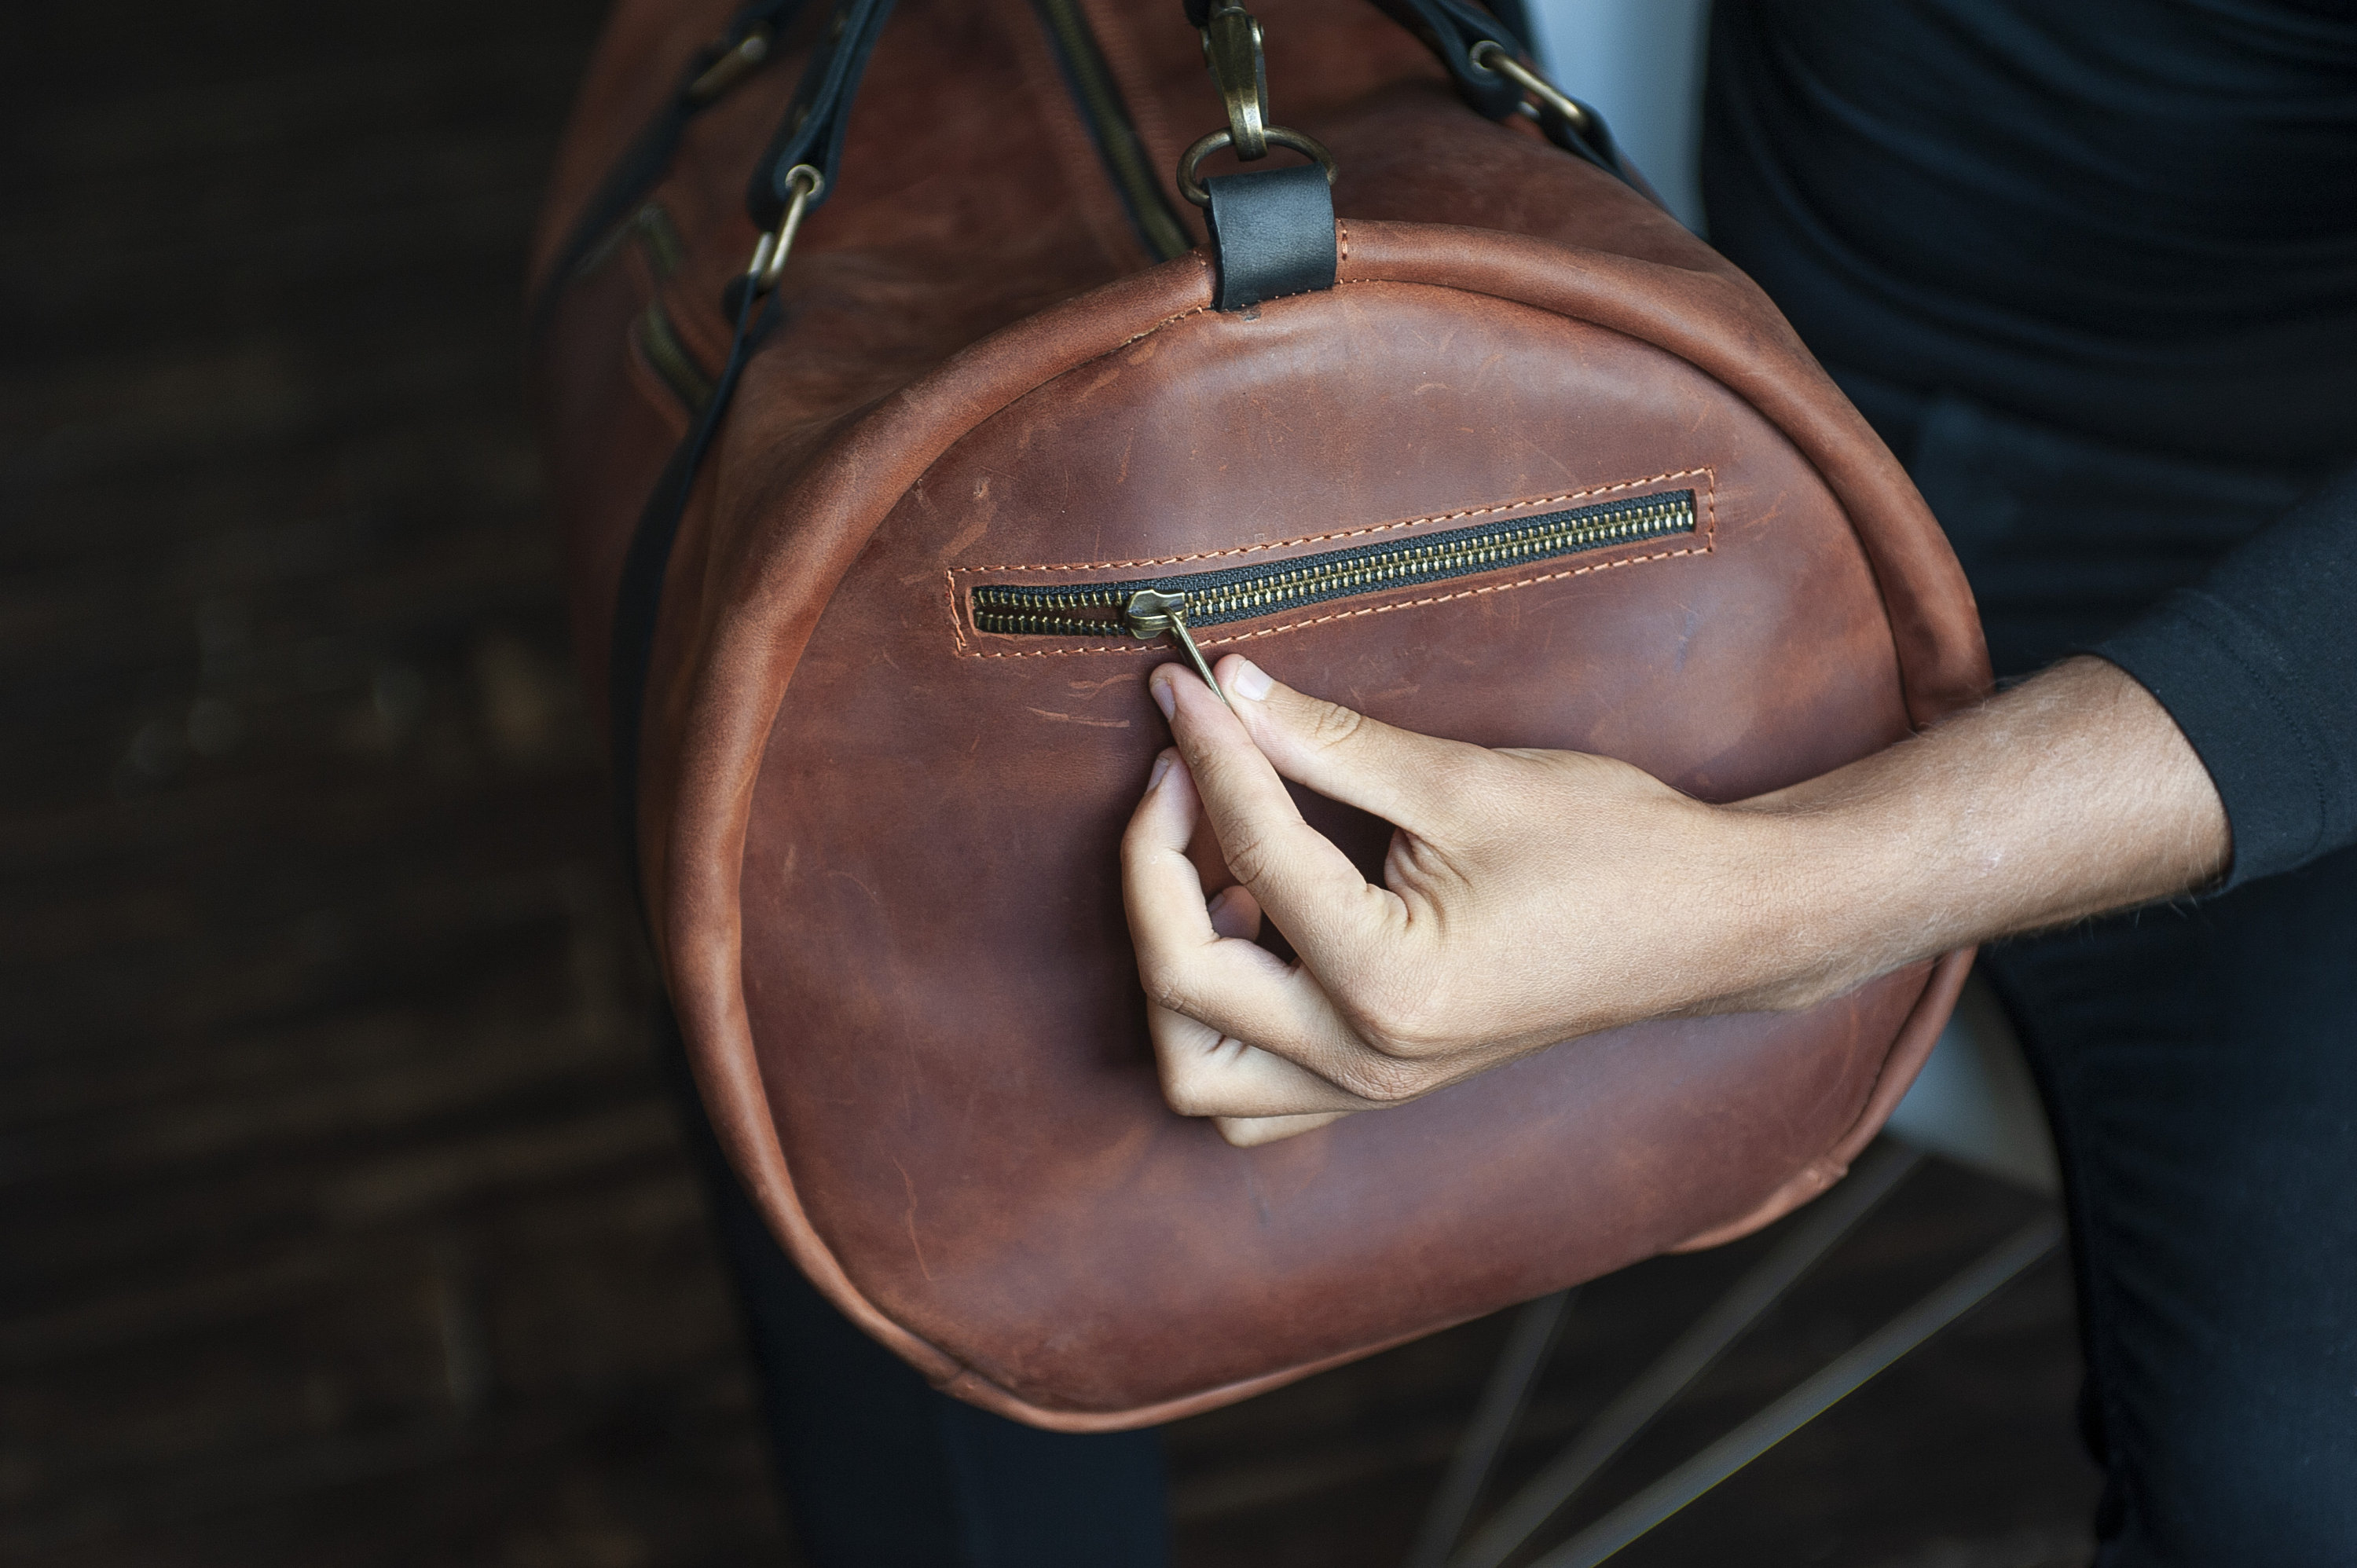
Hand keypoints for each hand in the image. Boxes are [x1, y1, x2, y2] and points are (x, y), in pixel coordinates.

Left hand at [1121, 653, 2228, 1145]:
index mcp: (1388, 984)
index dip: (1204, 755)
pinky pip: (1258, 1094)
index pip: (1251, 856)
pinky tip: (1256, 927)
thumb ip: (1330, 742)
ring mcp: (1376, 1087)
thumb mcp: (1465, 781)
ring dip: (1175, 973)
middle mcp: (1369, 1059)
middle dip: (1153, 870)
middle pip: (1183, 986)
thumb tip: (1226, 687)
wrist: (1715, 923)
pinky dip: (1222, 1022)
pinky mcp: (1386, 1084)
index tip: (1182, 686)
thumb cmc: (1614, 849)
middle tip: (1178, 775)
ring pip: (1202, 1074)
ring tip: (1208, 868)